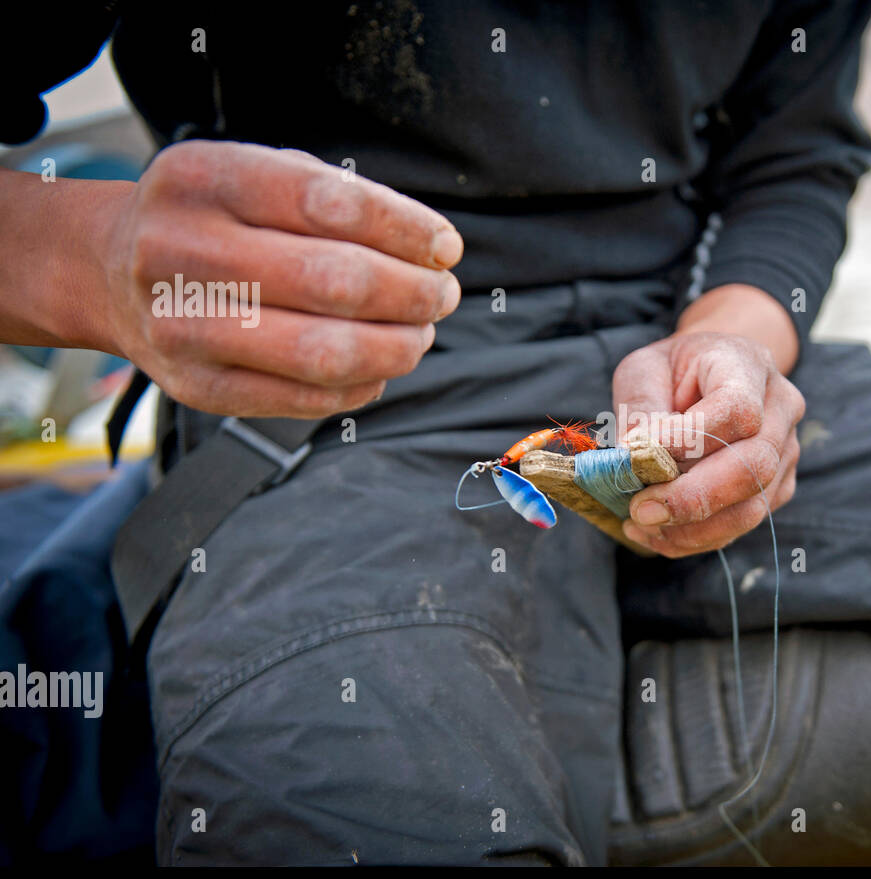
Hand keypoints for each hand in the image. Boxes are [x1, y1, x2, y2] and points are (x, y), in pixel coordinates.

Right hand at [98, 141, 462, 416]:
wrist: (111, 271)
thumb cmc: (217, 217)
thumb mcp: (259, 174)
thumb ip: (340, 200)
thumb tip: (433, 253)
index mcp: (201, 178)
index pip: (328, 202)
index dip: (405, 229)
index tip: (446, 248)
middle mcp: (180, 250)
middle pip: (333, 282)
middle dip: (412, 293)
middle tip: (442, 295)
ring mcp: (182, 326)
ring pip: (323, 352)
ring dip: (397, 347)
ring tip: (420, 333)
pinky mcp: (197, 388)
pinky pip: (305, 399)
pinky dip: (362, 385)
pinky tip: (379, 367)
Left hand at [611, 291, 804, 556]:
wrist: (708, 375)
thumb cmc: (672, 373)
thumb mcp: (643, 371)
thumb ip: (640, 410)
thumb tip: (633, 460)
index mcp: (747, 364)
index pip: (736, 408)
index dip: (690, 439)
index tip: (639, 455)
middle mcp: (780, 408)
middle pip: (755, 464)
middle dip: (694, 496)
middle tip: (640, 509)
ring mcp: (786, 450)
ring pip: (753, 506)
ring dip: (693, 528)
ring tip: (642, 526)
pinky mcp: (779, 486)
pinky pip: (744, 523)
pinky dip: (697, 537)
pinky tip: (659, 533)